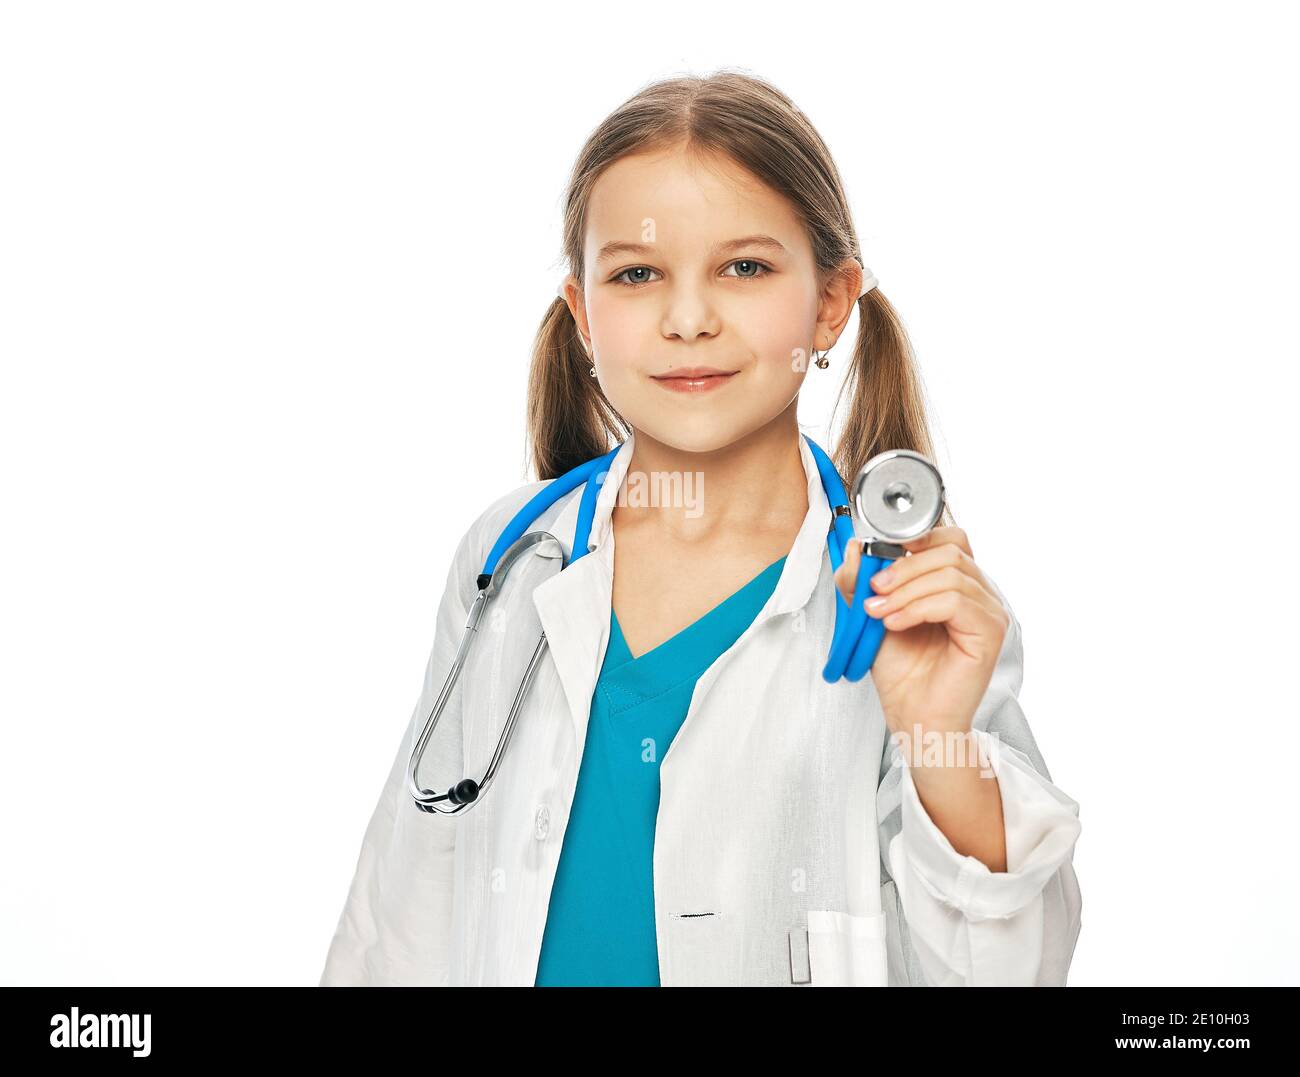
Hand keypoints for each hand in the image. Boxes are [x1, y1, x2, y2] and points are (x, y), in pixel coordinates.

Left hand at [833, 527, 1009, 736]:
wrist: (913, 714)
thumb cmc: (902, 669)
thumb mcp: (871, 612)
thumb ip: (861, 579)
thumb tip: (854, 547)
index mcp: (957, 582)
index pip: (949, 537)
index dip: (914, 538)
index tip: (877, 555)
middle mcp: (980, 592)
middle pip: (949, 550)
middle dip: (903, 565)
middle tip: (874, 588)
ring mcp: (989, 611)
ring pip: (950, 574)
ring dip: (905, 590)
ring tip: (878, 612)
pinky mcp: (990, 632)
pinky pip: (954, 601)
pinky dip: (917, 608)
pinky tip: (895, 624)